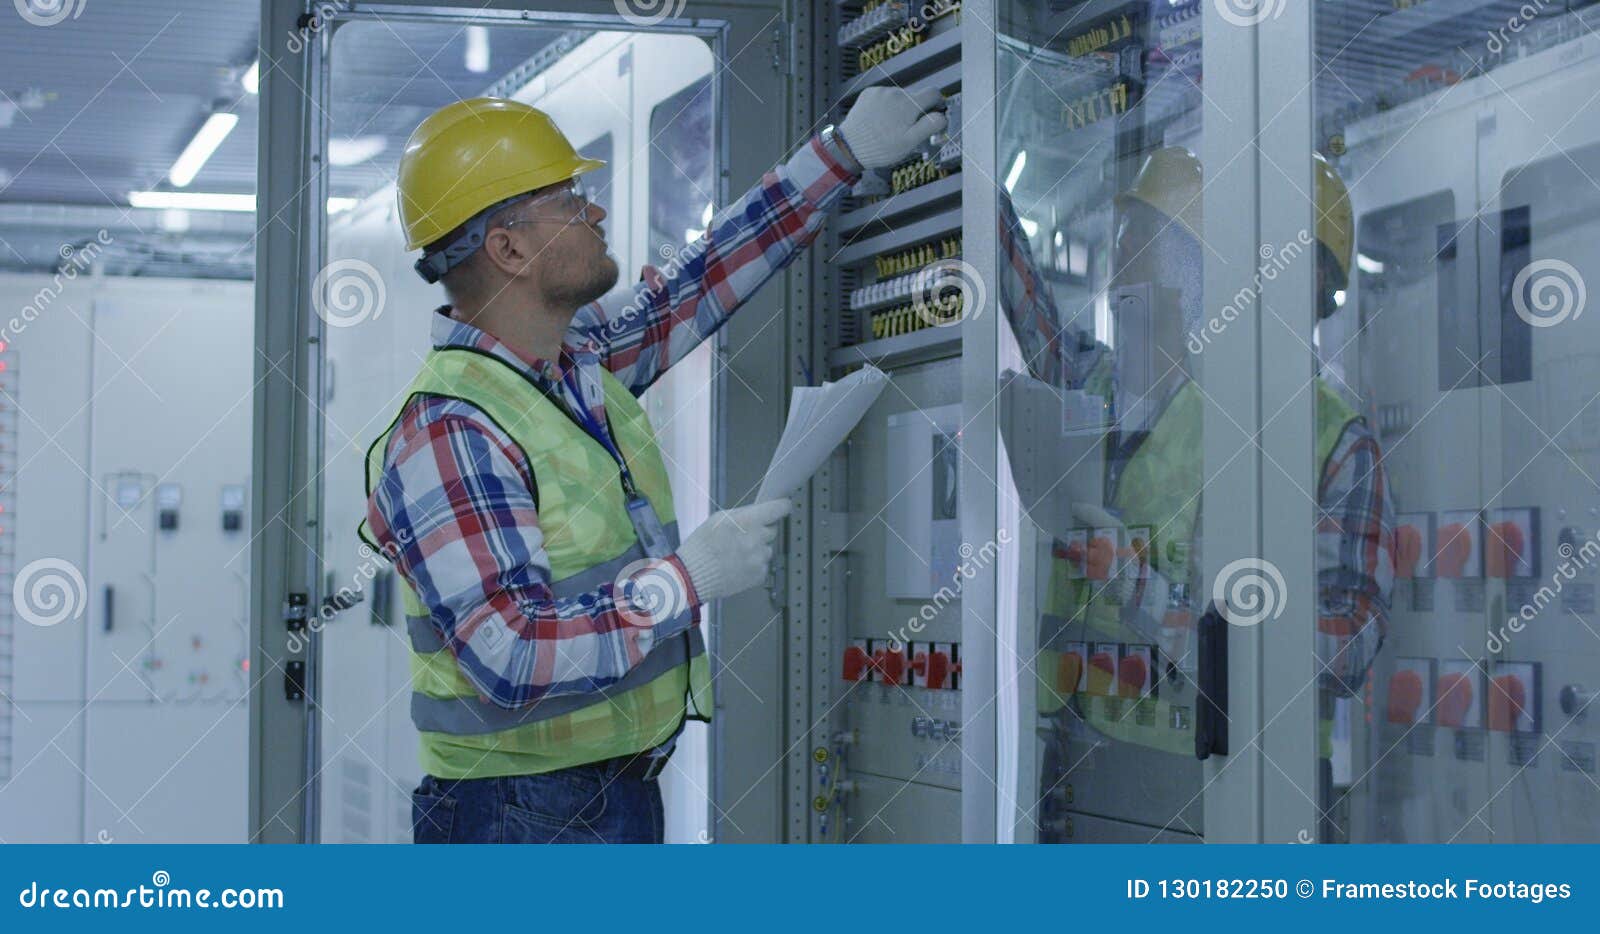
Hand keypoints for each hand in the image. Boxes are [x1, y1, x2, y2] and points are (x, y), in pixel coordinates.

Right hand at [675, 499, 791, 602]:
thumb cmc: (701, 547)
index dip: (782, 506)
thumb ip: (743, 514)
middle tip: (744, 536)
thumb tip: (759, 510)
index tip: (783, 506)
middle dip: (761, 530)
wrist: (692, 576)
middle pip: (772, 530)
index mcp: (747, 521)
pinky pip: (763, 564)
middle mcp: (756, 540)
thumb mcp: (718, 519)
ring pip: (767, 548)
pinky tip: (737, 564)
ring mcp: (759, 559)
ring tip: (736, 553)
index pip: (779, 508)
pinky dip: (753, 564)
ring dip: (757, 549)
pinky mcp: (759, 575)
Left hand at [837, 86, 948, 169]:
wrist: (850, 147)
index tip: (934, 113)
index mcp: (909, 105)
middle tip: (907, 129)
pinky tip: (879, 120)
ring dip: (899, 108)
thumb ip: (930, 126)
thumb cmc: (881, 147)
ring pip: (899, 97)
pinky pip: (884, 96)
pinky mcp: (869, 93)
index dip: (937, 103)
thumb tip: (942, 116)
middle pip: (915, 96)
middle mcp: (896, 93)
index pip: (933, 93)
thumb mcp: (910, 142)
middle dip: (915, 110)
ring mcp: (881, 92)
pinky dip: (885, 106)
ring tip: (889, 127)